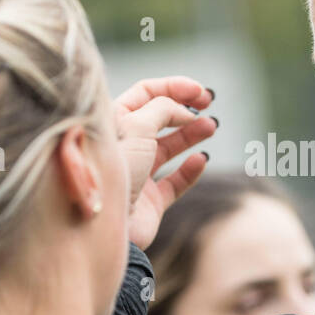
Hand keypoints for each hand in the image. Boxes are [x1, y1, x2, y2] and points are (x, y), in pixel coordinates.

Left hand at [112, 76, 216, 249]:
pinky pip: (174, 182)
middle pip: (157, 119)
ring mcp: (136, 176)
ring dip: (191, 135)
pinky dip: (190, 170)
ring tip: (212, 127)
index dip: (173, 87)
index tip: (199, 91)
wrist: (102, 227)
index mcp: (110, 123)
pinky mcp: (148, 203)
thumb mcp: (136, 127)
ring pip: (167, 148)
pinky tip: (201, 159)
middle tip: (209, 103)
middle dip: (184, 109)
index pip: (144, 94)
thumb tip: (185, 109)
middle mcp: (121, 148)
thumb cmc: (112, 171)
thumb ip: (163, 109)